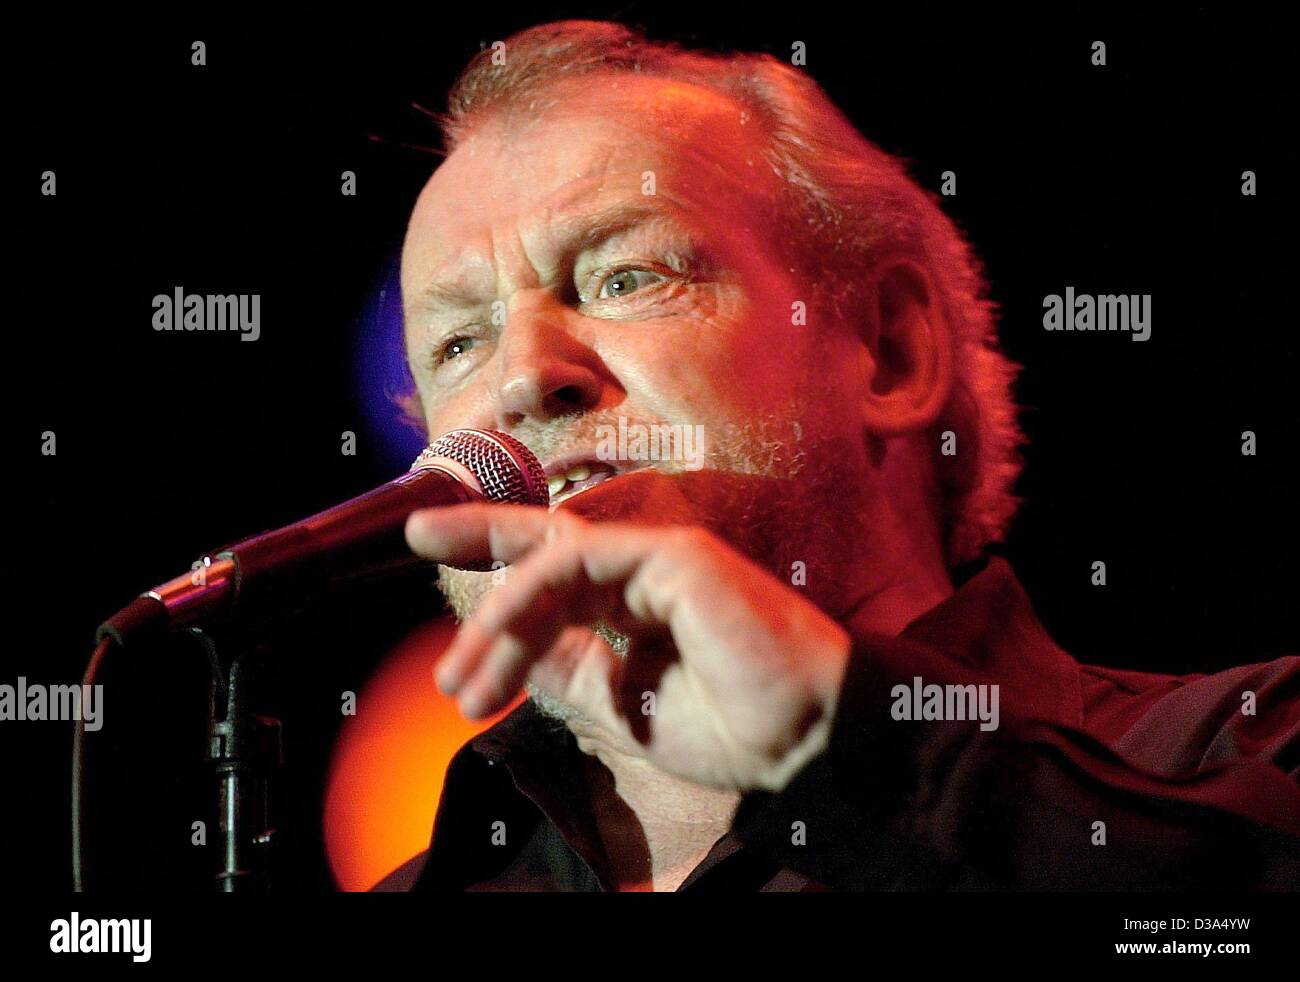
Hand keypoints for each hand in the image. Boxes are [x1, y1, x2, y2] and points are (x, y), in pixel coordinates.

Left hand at [405, 504, 850, 792]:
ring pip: (549, 567)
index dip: (501, 573)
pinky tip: (501, 644)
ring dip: (495, 622)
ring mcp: (658, 558)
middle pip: (545, 545)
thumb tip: (527, 661)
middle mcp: (645, 572)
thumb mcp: (628, 708)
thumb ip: (578, 674)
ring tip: (461, 682)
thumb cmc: (734, 726)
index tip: (443, 579)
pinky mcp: (669, 555)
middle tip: (417, 536)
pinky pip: (573, 567)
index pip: (560, 576)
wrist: (805, 738)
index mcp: (640, 604)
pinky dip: (527, 603)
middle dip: (477, 535)